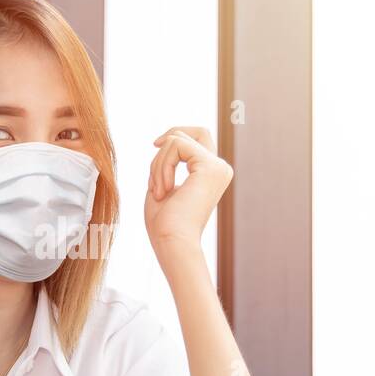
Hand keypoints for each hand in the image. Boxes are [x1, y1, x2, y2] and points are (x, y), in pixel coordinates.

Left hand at [144, 126, 231, 258]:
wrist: (172, 243)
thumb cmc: (164, 223)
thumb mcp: (163, 184)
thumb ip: (168, 162)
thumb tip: (166, 139)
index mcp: (212, 174)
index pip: (198, 138)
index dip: (174, 135)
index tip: (155, 145)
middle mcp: (220, 169)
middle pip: (193, 132)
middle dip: (166, 144)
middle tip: (154, 168)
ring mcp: (218, 167)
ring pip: (178, 140)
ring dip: (158, 163)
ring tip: (158, 191)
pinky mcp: (209, 167)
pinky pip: (177, 145)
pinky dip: (162, 165)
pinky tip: (163, 189)